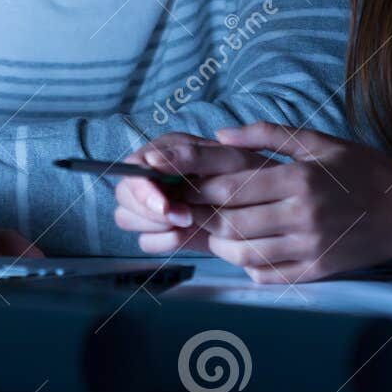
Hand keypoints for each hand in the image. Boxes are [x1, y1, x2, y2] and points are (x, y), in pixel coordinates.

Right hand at [111, 133, 271, 254]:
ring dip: (155, 226)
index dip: (142, 188)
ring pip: (127, 218)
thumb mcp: (228, 160)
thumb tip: (150, 160)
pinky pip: (144, 240)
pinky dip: (162, 241)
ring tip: (189, 224)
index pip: (132, 167)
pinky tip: (187, 236)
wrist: (268, 206)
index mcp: (165, 150)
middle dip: (149, 210)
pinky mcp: (163, 228)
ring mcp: (156, 202)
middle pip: (124, 194)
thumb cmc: (252, 174)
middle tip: (184, 217)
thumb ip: (190, 155)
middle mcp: (154, 174)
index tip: (165, 205)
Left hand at [190, 122, 391, 282]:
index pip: (232, 188)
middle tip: (187, 209)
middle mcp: (303, 215)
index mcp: (300, 179)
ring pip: (244, 253)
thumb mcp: (318, 141)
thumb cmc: (361, 170)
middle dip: (202, 216)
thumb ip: (267, 135)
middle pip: (232, 223)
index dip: (199, 188)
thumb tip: (219, 135)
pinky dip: (248, 265)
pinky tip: (243, 250)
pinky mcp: (317, 270)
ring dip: (220, 245)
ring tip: (212, 230)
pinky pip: (269, 274)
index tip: (183, 184)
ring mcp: (310, 247)